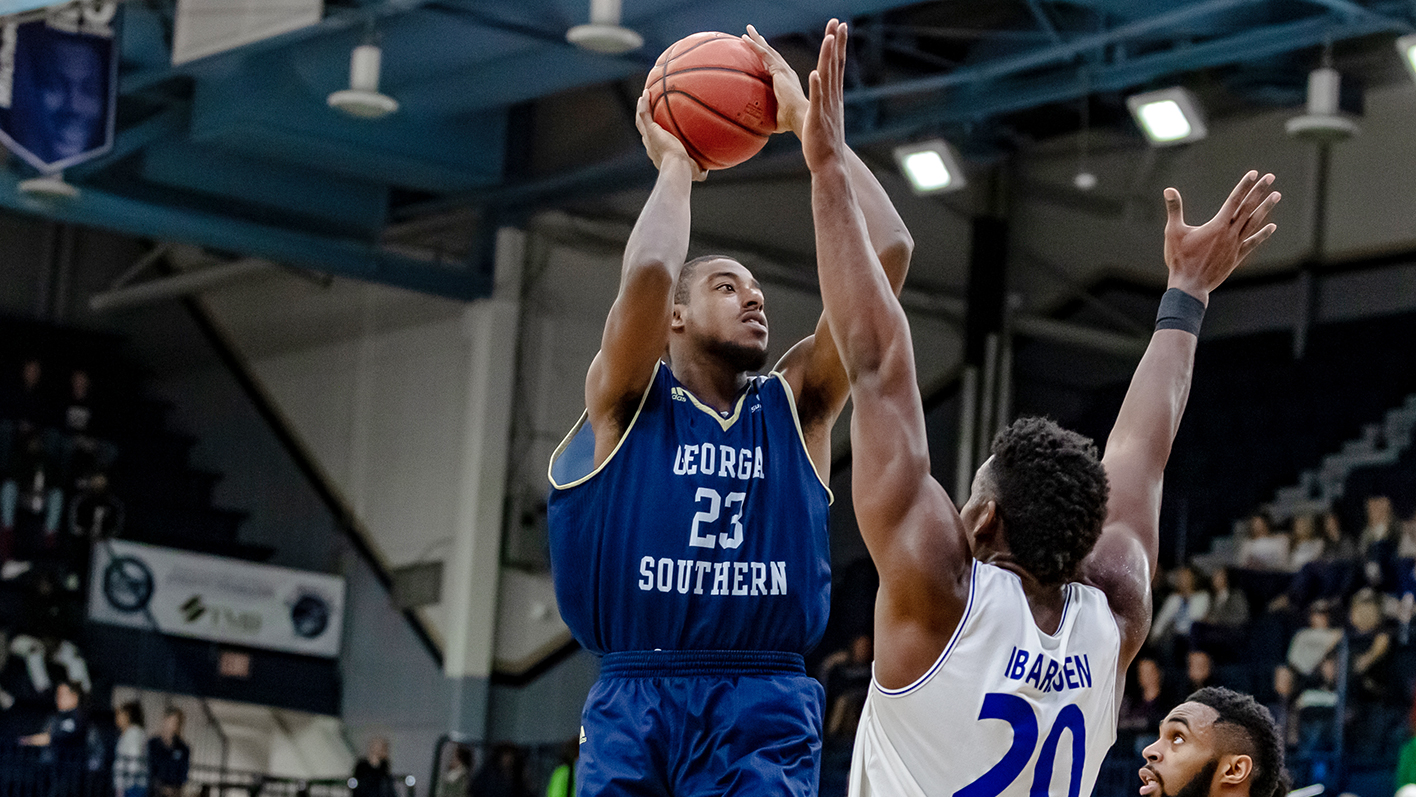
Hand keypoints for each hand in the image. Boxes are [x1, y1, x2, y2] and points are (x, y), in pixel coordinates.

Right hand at [635, 90, 706, 180]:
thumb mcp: (696, 172)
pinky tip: (646, 92)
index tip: (658, 128)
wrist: (678, 167)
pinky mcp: (650, 131)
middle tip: (648, 110)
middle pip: (644, 130)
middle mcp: (651, 145)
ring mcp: (649, 137)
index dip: (654, 134)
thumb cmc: (687, 172)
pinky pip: (644, 114)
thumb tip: (708, 172)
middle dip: (645, 120)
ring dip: (641, 108)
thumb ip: (701, 170)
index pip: (654, 142)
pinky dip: (643, 104)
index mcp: (658, 154)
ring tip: (644, 97)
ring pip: (641, 120)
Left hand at [742, 25, 807, 134]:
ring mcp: (784, 71)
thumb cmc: (790, 123)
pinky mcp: (780, 71)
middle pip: (771, 54)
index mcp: (786, 82)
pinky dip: (755, 46)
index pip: (775, 66)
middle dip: (762, 43)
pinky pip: (764, 54)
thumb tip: (752, 127)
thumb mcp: (774, 119)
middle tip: (753, 33)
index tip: (761, 50)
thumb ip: (765, 119)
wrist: (801, 119)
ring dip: (757, 40)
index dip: (767, 57)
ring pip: (767, 51)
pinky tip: (744, 39)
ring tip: (748, 30)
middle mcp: (786, 73)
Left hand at [802, 20, 848, 173]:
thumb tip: (821, 94)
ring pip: (828, 78)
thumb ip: (824, 103)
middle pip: (836, 66)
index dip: (839, 46)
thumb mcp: (825, 117)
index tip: (840, 28)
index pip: (837, 66)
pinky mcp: (818, 119)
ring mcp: (827, 107)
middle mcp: (833, 98)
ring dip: (828, 58)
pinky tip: (815, 73)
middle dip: (837, 43)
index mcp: (834, 96)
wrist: (830, 164)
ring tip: (828, 38)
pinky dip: (817, 86)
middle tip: (838, 22)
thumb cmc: (824, 143)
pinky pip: (818, 100)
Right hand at [1162, 171, 1279, 304]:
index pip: (1233, 200)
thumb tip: (1168, 190)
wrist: (1190, 286)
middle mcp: (1230, 233)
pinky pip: (1252, 242)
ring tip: (1277, 195)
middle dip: (1259, 191)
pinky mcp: (1236, 257)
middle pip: (1248, 208)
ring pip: (1254, 222)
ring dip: (1265, 208)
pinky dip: (1262, 234)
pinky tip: (1272, 226)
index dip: (1244, 186)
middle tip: (1270, 177)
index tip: (1253, 174)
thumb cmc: (1179, 259)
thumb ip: (1174, 209)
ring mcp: (1235, 245)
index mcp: (1217, 225)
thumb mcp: (1173, 232)